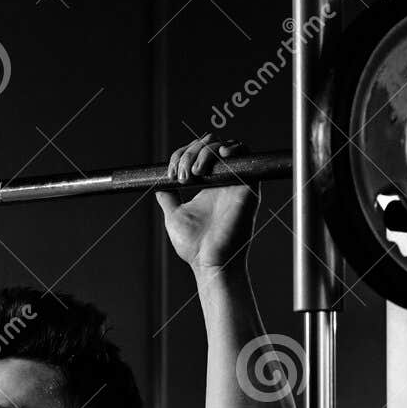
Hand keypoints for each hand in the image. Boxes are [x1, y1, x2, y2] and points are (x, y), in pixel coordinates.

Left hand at [156, 135, 257, 273]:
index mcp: (207, 186)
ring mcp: (236, 182)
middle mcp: (223, 181)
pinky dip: (233, 148)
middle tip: (182, 176)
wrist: (209, 262)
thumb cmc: (195, 246)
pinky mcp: (248, 187)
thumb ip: (168, 199)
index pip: (197, 154)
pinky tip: (220, 155)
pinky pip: (246, 156)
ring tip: (195, 172)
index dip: (182, 155)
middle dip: (190, 152)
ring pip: (225, 146)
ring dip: (206, 150)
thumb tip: (158, 186)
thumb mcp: (174, 216)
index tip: (171, 172)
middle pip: (210, 145)